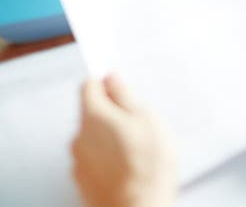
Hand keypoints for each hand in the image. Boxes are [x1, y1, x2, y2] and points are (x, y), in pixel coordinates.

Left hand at [71, 74, 176, 206]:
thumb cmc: (146, 167)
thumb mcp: (145, 118)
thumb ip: (124, 94)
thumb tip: (112, 80)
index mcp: (92, 116)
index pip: (89, 85)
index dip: (107, 85)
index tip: (122, 91)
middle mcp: (79, 137)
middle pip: (91, 113)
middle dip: (111, 113)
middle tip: (137, 123)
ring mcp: (79, 163)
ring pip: (93, 138)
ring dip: (110, 138)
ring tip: (136, 149)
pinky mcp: (84, 183)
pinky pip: (94, 160)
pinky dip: (107, 159)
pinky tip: (128, 166)